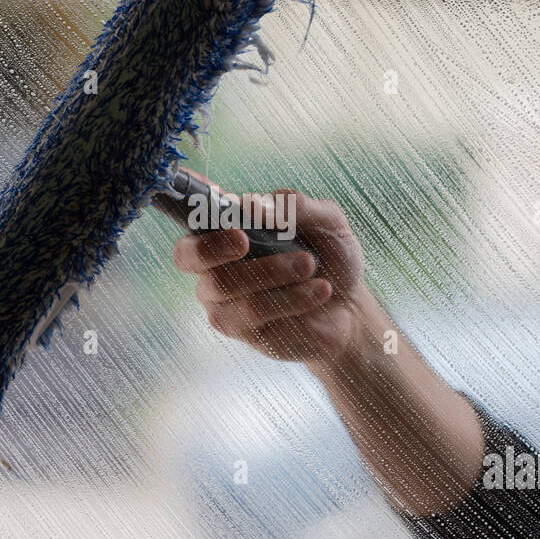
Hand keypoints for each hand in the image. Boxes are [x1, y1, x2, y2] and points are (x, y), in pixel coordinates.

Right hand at [172, 186, 366, 363]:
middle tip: (252, 243)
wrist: (350, 304)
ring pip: (228, 289)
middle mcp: (213, 267)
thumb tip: (252, 205)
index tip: (228, 221)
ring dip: (273, 274)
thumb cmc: (329, 255)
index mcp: (225, 231)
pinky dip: (293, 300)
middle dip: (220, 248)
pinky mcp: (243, 333)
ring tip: (310, 266)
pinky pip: (255, 317)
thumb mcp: (325, 220)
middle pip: (191, 257)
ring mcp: (223, 303)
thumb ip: (292, 205)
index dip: (189, 212)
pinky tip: (319, 291)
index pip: (189, 223)